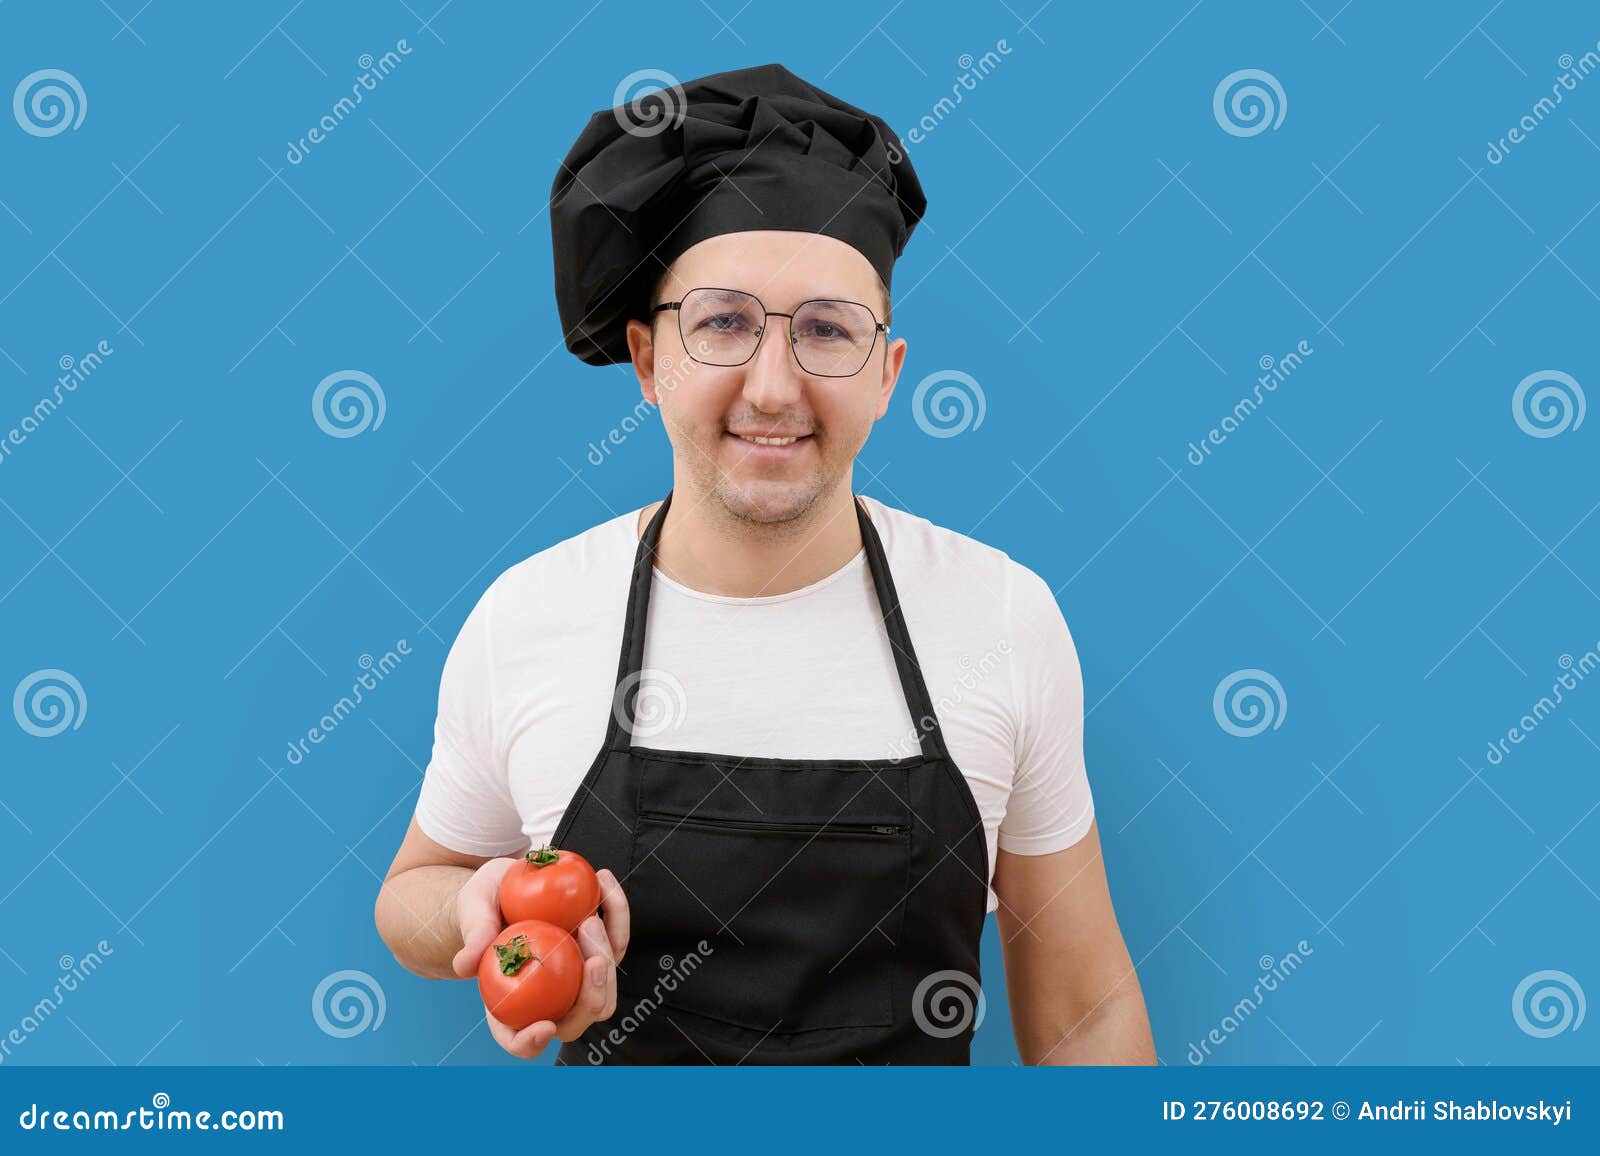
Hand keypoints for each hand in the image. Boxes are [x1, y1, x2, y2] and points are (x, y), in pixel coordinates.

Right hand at [452, 861, 629, 1058]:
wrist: (507, 883)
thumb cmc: (484, 904)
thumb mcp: (474, 908)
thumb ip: (474, 932)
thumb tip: (466, 964)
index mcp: (508, 1003)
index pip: (518, 1040)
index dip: (531, 1042)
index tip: (544, 1025)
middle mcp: (546, 999)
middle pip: (576, 1019)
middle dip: (591, 993)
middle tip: (588, 952)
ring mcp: (575, 978)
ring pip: (605, 987)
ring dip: (608, 954)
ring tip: (590, 916)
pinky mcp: (596, 950)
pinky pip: (616, 943)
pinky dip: (617, 914)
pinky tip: (604, 882)